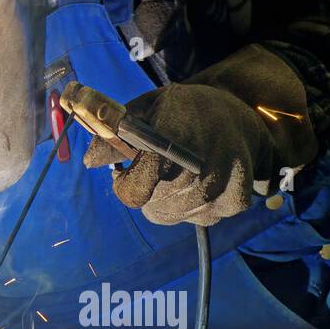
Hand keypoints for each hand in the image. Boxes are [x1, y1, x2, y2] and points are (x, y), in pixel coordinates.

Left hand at [82, 46, 317, 225]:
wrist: (240, 115)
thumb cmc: (185, 111)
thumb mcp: (146, 109)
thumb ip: (115, 133)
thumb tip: (89, 161)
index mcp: (175, 139)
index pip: (137, 186)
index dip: (125, 183)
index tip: (122, 171)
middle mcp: (201, 168)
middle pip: (151, 204)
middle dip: (143, 188)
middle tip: (151, 168)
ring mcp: (221, 189)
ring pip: (170, 215)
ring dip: (163, 199)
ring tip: (174, 172)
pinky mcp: (235, 204)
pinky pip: (195, 219)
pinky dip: (187, 207)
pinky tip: (193, 183)